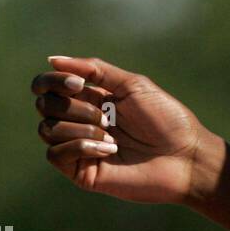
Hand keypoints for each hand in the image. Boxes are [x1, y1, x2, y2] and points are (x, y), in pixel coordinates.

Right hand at [30, 56, 218, 205]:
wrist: (184, 156)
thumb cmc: (166, 119)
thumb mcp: (133, 85)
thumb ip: (94, 69)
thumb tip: (52, 59)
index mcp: (92, 98)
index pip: (48, 85)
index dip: (52, 80)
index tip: (79, 84)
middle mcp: (81, 121)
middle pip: (45, 104)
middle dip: (73, 106)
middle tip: (107, 116)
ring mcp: (79, 147)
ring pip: (47, 129)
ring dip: (81, 127)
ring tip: (112, 136)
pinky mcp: (81, 171)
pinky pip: (55, 154)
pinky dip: (80, 146)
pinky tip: (108, 150)